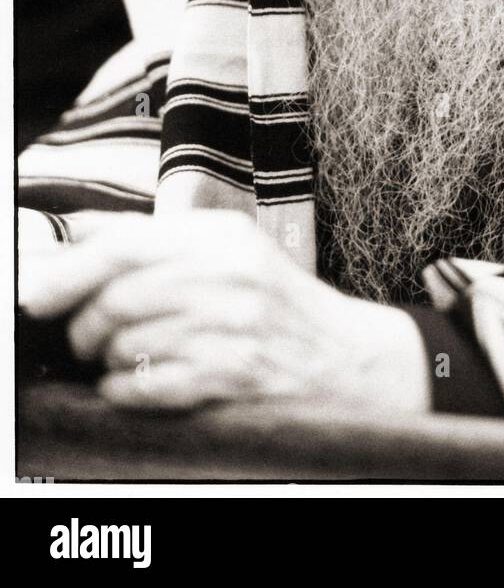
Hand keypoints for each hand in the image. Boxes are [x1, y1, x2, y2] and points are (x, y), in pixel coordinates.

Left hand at [18, 211, 430, 414]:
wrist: (348, 361)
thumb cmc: (278, 306)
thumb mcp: (232, 251)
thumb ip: (160, 239)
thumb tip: (83, 232)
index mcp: (221, 238)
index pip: (125, 244)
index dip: (70, 271)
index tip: (38, 294)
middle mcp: (228, 276)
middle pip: (117, 298)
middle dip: (87, 326)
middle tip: (88, 338)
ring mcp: (232, 328)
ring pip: (128, 344)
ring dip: (111, 360)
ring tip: (125, 360)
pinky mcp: (232, 378)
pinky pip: (149, 386)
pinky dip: (127, 390)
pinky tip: (136, 385)